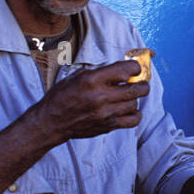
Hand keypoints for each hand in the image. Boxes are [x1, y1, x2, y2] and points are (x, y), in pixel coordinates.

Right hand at [33, 60, 147, 143]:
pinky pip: (133, 120)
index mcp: (93, 80)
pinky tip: (128, 110)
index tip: (133, 69)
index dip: (134, 67)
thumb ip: (100, 71)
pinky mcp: (108, 126)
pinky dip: (135, 114)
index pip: (126, 70)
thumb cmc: (62, 96)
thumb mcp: (77, 76)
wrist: (52, 122)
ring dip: (134, 98)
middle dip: (142, 83)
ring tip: (127, 96)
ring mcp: (106, 113)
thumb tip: (121, 67)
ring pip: (135, 104)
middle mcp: (101, 96)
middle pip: (137, 89)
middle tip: (139, 82)